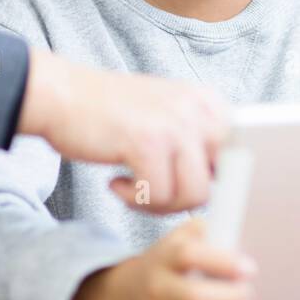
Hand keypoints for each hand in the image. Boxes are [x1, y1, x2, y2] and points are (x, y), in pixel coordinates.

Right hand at [17, 49, 229, 212]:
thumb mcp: (165, 114)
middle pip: (222, 180)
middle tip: (158, 193)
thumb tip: (225, 186)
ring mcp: (173, 124)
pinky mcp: (146, 142)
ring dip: (160, 204)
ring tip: (135, 190)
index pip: (240, 156)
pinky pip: (157, 196)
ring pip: (193, 194)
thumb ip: (196, 140)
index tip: (188, 187)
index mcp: (206, 101)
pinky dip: (135, 200)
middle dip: (190, 199)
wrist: (59, 94)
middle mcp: (197, 108)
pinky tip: (117, 184)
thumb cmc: (109, 113)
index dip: (219, 182)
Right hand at [68, 218, 256, 299]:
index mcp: (161, 259)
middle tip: (248, 293)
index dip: (224, 262)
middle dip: (233, 297)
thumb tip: (230, 224)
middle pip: (197, 299)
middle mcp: (154, 290)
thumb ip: (200, 230)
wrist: (119, 296)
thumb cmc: (161, 265)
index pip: (190, 256)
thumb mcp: (173, 240)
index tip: (248, 268)